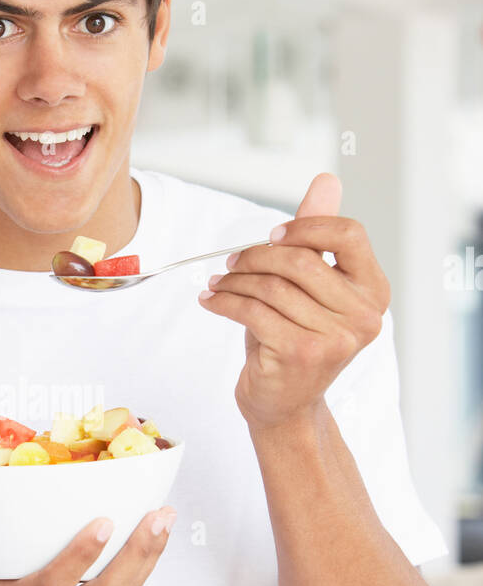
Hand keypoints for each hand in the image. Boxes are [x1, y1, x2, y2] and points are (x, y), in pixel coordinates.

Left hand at [198, 173, 390, 432]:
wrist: (284, 404)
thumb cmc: (295, 338)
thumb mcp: (308, 287)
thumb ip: (318, 235)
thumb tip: (326, 180)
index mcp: (374, 290)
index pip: (350, 234)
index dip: (307, 226)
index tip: (273, 236)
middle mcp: (364, 315)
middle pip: (301, 260)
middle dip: (256, 256)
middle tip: (230, 262)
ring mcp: (336, 337)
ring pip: (273, 286)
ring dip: (235, 281)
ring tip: (217, 283)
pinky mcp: (302, 353)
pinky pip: (253, 311)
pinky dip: (224, 302)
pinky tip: (211, 301)